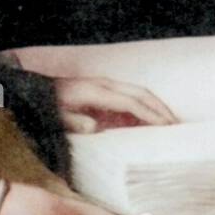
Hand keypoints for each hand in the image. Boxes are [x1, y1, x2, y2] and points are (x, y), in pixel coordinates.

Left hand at [52, 76, 176, 133]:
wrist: (37, 91)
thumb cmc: (48, 106)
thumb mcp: (57, 117)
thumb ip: (74, 122)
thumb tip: (94, 128)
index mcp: (96, 92)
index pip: (130, 102)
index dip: (149, 114)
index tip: (165, 126)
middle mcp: (105, 85)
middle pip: (141, 93)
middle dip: (161, 107)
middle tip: (177, 125)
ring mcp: (106, 86)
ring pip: (139, 93)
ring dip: (156, 106)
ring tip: (170, 123)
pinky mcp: (105, 91)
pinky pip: (130, 97)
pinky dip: (144, 107)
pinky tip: (150, 122)